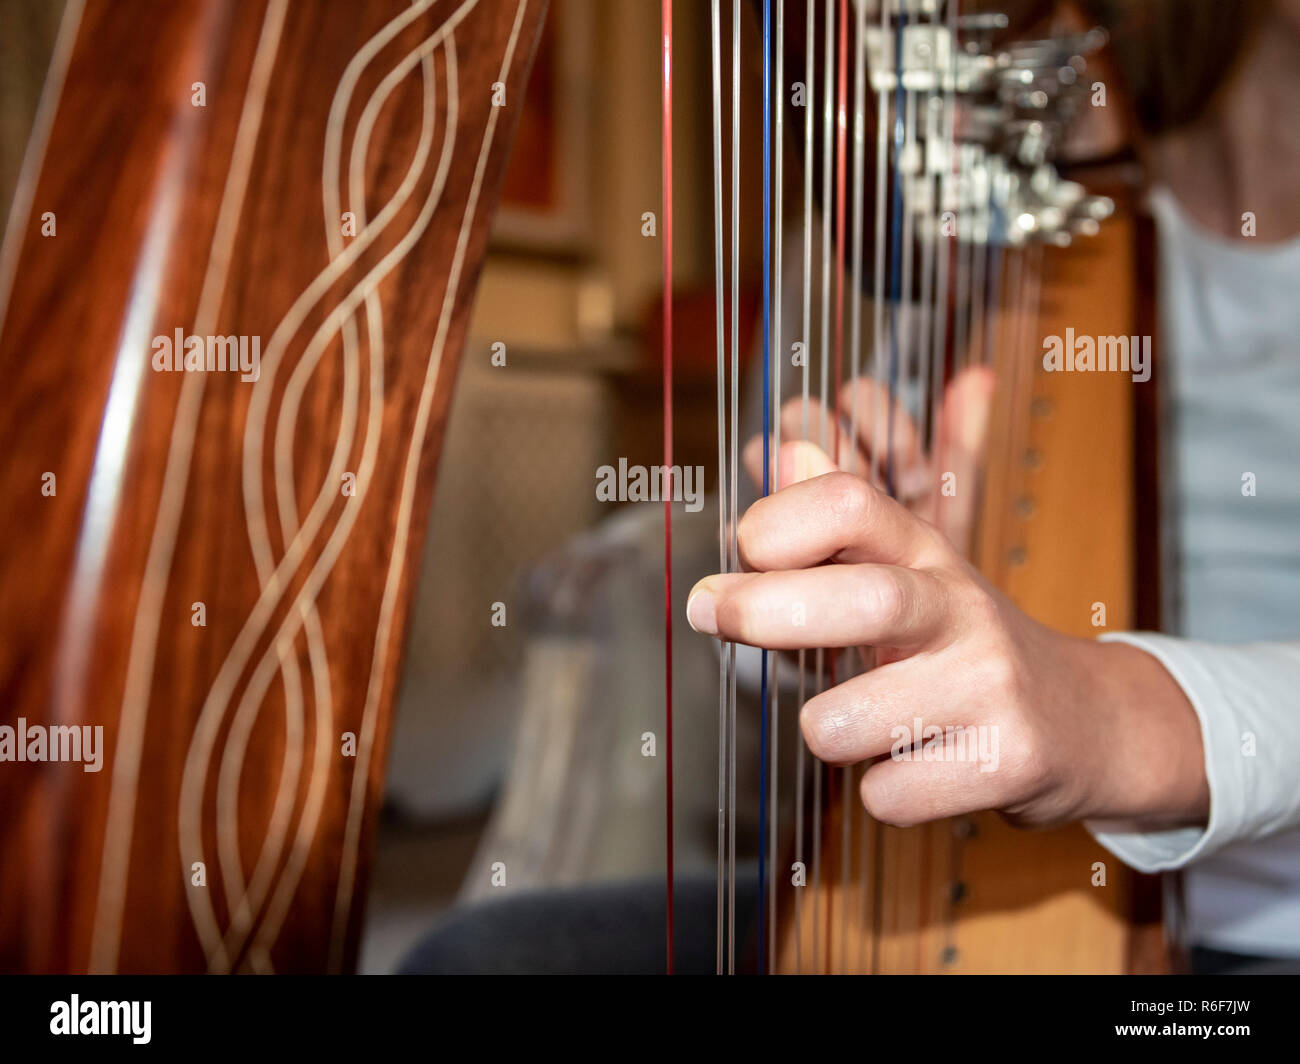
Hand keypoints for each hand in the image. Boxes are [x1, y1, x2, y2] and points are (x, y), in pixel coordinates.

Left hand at [687, 436, 1208, 829]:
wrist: (1086, 721)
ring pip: (842, 724)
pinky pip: (885, 795)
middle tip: (709, 615)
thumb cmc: (960, 645)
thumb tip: (773, 444)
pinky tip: (916, 767)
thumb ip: (838, 524)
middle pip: (858, 600)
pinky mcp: (1007, 761)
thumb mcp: (908, 572)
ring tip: (862, 721)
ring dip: (827, 731)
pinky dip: (882, 792)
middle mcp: (960, 608)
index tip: (739, 553)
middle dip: (762, 611)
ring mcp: (990, 685)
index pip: (849, 500)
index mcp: (925, 553)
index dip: (777, 520)